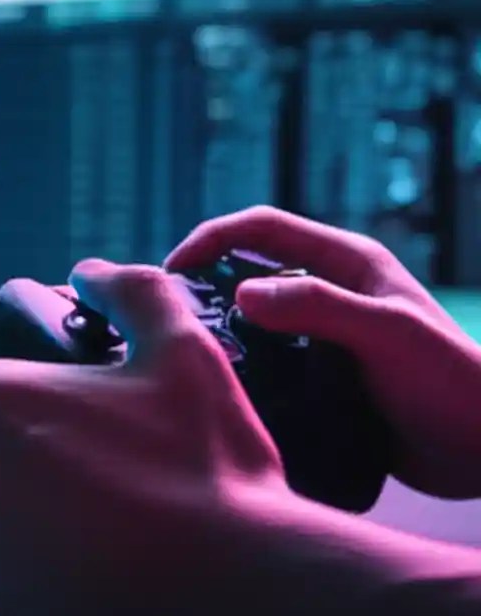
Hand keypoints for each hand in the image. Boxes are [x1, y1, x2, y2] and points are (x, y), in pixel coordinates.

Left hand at [0, 260, 289, 615]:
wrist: (245, 590)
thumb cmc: (210, 468)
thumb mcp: (185, 354)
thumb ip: (131, 293)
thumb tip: (89, 272)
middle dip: (13, 452)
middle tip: (88, 460)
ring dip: (29, 512)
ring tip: (107, 517)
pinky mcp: (5, 609)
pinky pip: (11, 577)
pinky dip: (43, 569)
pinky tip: (104, 564)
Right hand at [165, 205, 480, 498]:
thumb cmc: (454, 384)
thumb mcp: (387, 334)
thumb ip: (319, 307)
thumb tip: (242, 293)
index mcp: (349, 262)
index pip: (261, 227)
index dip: (210, 238)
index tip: (170, 271)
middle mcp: (333, 289)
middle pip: (248, 266)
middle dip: (202, 280)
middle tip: (164, 313)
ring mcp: (327, 331)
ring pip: (252, 316)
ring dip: (216, 325)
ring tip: (181, 352)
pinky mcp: (324, 373)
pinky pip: (266, 358)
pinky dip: (237, 363)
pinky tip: (219, 388)